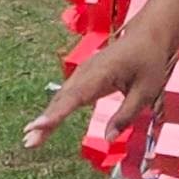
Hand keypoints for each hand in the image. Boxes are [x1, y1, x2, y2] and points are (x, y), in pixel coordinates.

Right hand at [26, 31, 168, 149]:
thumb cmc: (149, 62)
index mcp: (101, 72)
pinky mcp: (82, 79)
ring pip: (60, 99)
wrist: (146, 36)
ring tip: (31, 141)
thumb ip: (126, 115)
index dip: (57, 112)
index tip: (40, 125)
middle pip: (62, 99)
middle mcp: (85, 72)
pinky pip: (66, 97)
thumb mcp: (146, 90)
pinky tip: (44, 128)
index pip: (76, 95)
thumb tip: (109, 139)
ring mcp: (81, 74)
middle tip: (30, 142)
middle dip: (45, 121)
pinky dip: (54, 112)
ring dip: (46, 119)